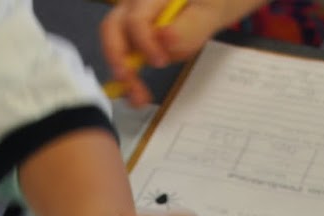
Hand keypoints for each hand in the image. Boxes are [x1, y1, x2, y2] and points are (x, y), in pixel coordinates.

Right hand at [100, 0, 255, 103]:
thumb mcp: (210, 10)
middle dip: (118, 60)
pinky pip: (124, 56)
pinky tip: (138, 94)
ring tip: (137, 98)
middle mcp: (135, 2)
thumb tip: (164, 39)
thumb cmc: (212, 1)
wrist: (211, 3)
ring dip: (122, 75)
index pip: (136, 18)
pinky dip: (129, 77)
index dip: (144, 43)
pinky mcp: (134, 37)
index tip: (160, 62)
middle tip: (131, 85)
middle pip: (111, 28)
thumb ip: (190, 26)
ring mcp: (131, 18)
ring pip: (114, 44)